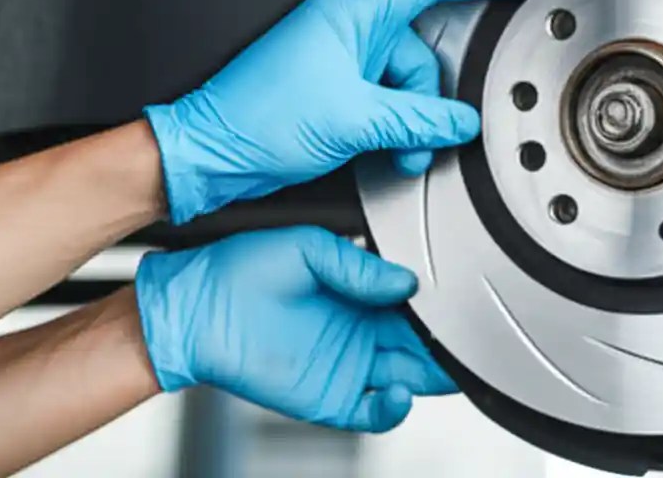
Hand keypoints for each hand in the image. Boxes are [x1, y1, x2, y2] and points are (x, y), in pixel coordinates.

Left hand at [134, 226, 454, 431]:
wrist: (196, 310)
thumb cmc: (240, 271)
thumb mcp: (309, 248)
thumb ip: (358, 266)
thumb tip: (404, 282)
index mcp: (362, 292)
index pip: (416, 302)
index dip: (440, 303)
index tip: (458, 298)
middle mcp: (362, 331)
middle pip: (423, 343)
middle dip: (447, 342)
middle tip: (466, 336)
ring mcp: (349, 367)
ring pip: (410, 378)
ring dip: (433, 375)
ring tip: (447, 365)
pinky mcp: (331, 398)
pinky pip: (375, 414)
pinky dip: (395, 409)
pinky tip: (399, 393)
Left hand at [145, 0, 533, 223]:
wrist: (212, 153)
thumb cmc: (257, 119)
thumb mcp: (354, 118)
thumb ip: (417, 119)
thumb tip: (457, 122)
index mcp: (350, 14)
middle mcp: (347, 32)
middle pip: (421, 54)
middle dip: (430, 100)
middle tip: (428, 135)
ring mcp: (342, 63)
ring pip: (406, 87)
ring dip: (410, 125)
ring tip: (396, 153)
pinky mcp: (336, 92)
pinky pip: (384, 105)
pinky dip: (392, 131)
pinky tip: (384, 152)